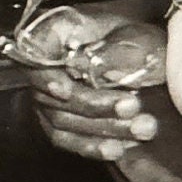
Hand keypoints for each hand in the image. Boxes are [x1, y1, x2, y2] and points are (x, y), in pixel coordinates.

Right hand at [15, 9, 167, 161]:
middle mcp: (44, 66)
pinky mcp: (59, 122)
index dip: (45, 77)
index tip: (66, 92)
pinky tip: (118, 148)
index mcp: (54, 33)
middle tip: (131, 107)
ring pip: (61, 121)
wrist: (148, 62)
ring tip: (140, 129)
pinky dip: (92, 146)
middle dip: (93, 105)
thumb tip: (95, 69)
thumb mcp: (134, 38)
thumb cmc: (138, 42)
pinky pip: (67, 140)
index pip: (34, 54)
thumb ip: (115, 52)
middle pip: (51, 93)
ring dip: (101, 129)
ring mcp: (48, 97)